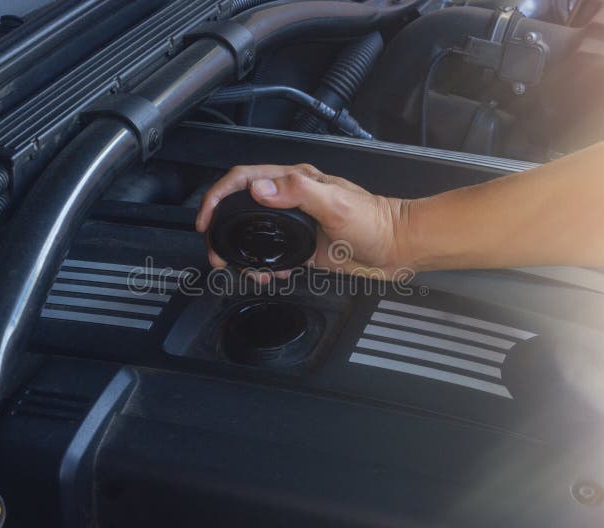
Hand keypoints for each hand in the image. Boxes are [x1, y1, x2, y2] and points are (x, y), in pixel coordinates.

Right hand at [195, 164, 415, 282]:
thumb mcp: (335, 202)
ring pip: (255, 233)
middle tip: (214, 250)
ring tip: (237, 267)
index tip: (206, 217)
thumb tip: (260, 189)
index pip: (245, 179)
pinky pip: (274, 254)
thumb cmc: (375, 221)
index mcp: (296, 180)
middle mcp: (293, 199)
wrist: (397, 247)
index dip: (219, 195)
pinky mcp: (304, 246)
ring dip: (241, 251)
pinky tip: (267, 273)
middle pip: (243, 207)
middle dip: (222, 227)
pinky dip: (264, 265)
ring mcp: (297, 223)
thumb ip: (297, 191)